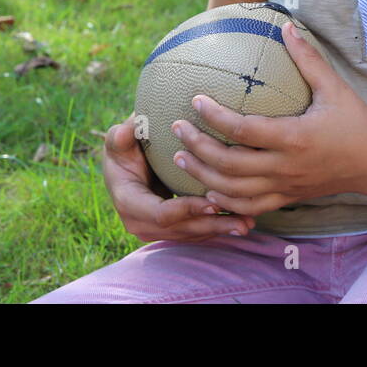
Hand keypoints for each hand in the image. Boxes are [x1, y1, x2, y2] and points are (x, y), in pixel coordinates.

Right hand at [101, 113, 255, 241]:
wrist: (124, 166)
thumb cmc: (125, 148)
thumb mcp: (119, 140)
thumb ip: (120, 137)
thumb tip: (125, 131)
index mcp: (128, 201)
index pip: (161, 213)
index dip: (187, 210)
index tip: (213, 202)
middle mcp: (139, 223)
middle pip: (181, 229)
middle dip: (212, 225)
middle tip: (242, 221)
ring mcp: (154, 231)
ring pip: (190, 234)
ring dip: (219, 230)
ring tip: (247, 223)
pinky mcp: (168, 231)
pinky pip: (194, 233)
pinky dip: (215, 228)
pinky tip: (239, 223)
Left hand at [170, 21, 366, 215]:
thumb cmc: (355, 123)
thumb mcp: (334, 88)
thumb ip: (308, 59)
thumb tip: (286, 27)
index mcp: (293, 138)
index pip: (242, 129)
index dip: (214, 116)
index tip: (195, 100)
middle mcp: (284, 166)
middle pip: (228, 163)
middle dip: (197, 147)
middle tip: (177, 128)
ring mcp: (284, 186)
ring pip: (232, 189)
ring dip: (202, 174)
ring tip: (180, 157)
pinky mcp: (286, 198)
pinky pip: (248, 206)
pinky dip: (224, 201)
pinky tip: (207, 190)